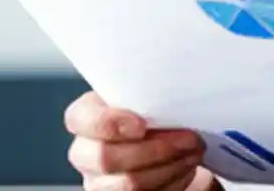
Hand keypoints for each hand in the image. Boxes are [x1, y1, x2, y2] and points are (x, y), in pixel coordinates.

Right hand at [64, 90, 215, 190]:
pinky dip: (172, 183)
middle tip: (190, 138)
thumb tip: (177, 91)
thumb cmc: (155, 112)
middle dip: (155, 149)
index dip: (108, 123)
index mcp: (87, 116)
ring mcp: (99, 180)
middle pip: (105, 158)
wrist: (168, 142)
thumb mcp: (149, 94)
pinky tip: (186, 168)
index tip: (141, 125)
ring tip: (194, 152)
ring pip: (127, 183)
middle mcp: (86, 151)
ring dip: (169, 168)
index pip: (79, 118)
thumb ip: (149, 93)